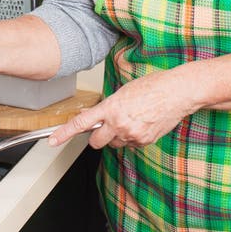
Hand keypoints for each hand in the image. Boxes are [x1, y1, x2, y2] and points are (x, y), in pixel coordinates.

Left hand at [48, 69, 198, 149]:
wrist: (177, 92)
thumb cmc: (152, 86)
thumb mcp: (123, 92)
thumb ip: (107, 106)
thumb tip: (93, 115)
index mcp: (111, 107)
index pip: (82, 123)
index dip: (64, 133)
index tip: (53, 140)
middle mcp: (119, 124)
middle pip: (96, 142)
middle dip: (98, 136)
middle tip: (106, 126)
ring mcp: (132, 135)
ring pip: (114, 144)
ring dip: (117, 136)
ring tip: (132, 119)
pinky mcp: (144, 142)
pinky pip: (131, 145)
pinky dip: (132, 138)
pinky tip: (142, 123)